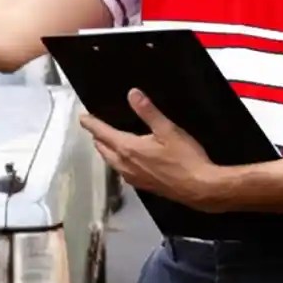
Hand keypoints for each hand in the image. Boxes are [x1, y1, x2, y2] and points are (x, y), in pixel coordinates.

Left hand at [79, 89, 229, 212]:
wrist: (200, 188)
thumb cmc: (185, 158)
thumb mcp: (168, 130)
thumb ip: (148, 112)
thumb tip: (132, 93)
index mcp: (128, 149)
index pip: (102, 133)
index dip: (91, 124)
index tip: (82, 118)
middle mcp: (125, 165)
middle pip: (103, 149)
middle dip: (97, 137)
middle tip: (94, 128)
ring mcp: (133, 178)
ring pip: (111, 161)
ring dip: (106, 150)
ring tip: (105, 142)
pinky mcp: (143, 186)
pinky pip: (122, 171)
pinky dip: (117, 161)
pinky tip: (124, 161)